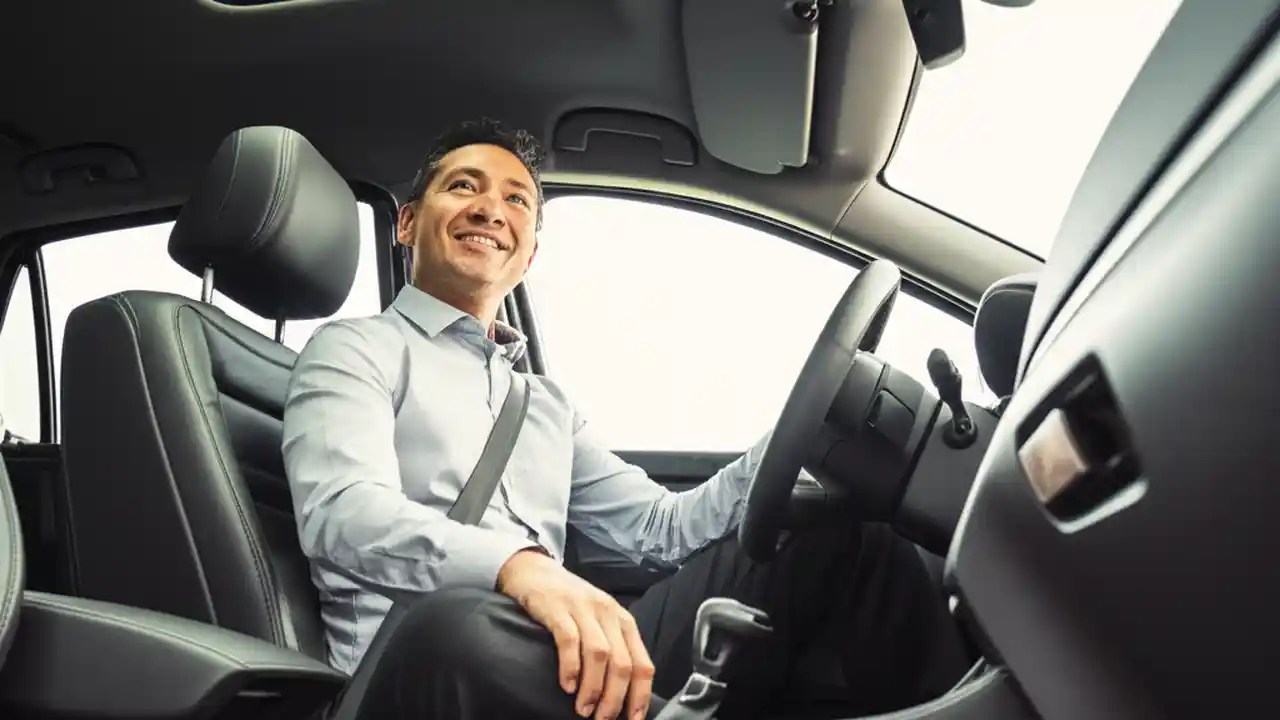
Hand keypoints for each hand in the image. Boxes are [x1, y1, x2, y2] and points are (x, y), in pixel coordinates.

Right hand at [497, 548, 654, 719]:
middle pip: (622, 664)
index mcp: (624, 622)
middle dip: (615, 699)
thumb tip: (622, 695)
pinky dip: (570, 667)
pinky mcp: (558, 607)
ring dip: (593, 688)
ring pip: (599, 654)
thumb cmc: (569, 603)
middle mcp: (608, 614)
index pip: (643, 664)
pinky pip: (569, 640)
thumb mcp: (599, 622)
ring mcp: (583, 609)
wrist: (536, 571)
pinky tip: (567, 685)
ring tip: (583, 709)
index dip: (640, 696)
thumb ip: (613, 649)